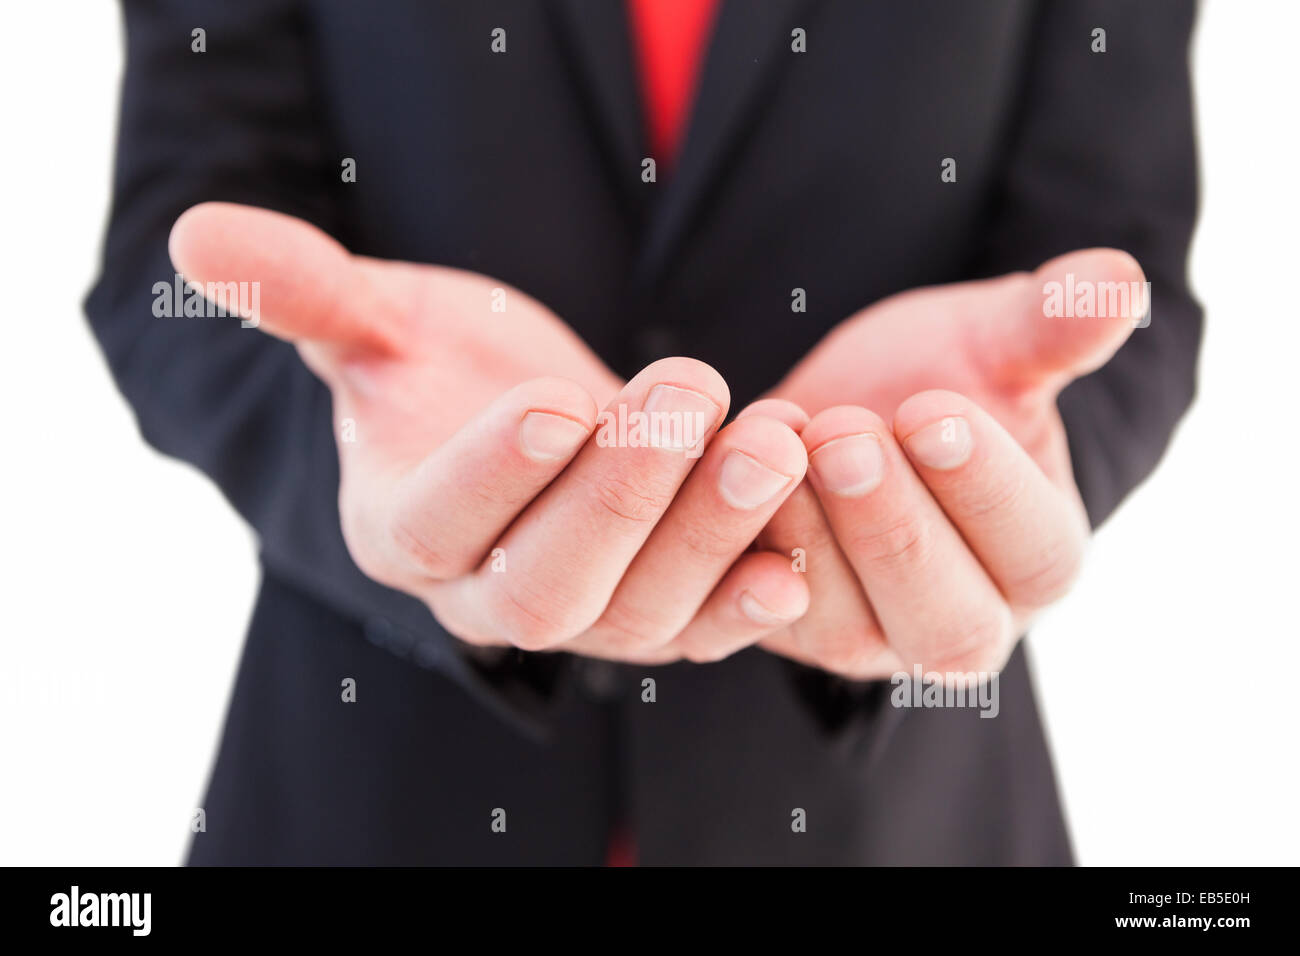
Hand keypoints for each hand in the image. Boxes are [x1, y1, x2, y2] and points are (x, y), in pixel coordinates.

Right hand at [169, 203, 810, 664]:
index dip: (490, 472)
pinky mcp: (660, 618)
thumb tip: (194, 236)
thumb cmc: (451, 370)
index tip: (550, 401)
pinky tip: (796, 554)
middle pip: (549, 582)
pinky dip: (751, 600)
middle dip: (623, 494)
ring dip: (710, 531)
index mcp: (404, 529)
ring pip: (641, 613)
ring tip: (770, 439)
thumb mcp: (384, 322)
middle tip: (688, 391)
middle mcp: (488, 597)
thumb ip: (308, 293)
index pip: (440, 520)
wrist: (536, 422)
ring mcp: (584, 619)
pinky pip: (705, 631)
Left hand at [743, 250, 1146, 677]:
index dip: (986, 489)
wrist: (836, 414)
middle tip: (846, 436)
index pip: (1034, 553)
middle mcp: (964, 621)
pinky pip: (766, 621)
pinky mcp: (793, 633)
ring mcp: (873, 639)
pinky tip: (728, 482)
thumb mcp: (986, 345)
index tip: (933, 413)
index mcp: (1035, 558)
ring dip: (816, 540)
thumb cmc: (930, 383)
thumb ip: (1048, 326)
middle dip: (894, 526)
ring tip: (787, 447)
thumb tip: (1120, 279)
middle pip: (949, 620)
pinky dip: (747, 557)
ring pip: (852, 633)